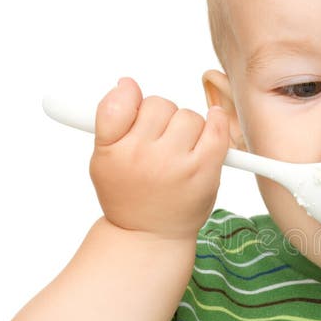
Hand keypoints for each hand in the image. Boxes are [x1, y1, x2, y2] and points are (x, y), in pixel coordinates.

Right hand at [89, 77, 229, 239]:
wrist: (150, 236)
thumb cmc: (129, 194)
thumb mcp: (103, 161)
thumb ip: (110, 121)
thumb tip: (126, 84)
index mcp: (112, 151)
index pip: (119, 101)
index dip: (129, 95)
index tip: (134, 105)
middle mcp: (141, 155)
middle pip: (159, 104)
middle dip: (161, 116)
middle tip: (159, 140)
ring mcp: (175, 163)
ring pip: (188, 115)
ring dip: (187, 126)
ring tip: (179, 150)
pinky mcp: (204, 171)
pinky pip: (216, 129)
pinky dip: (217, 122)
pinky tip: (212, 124)